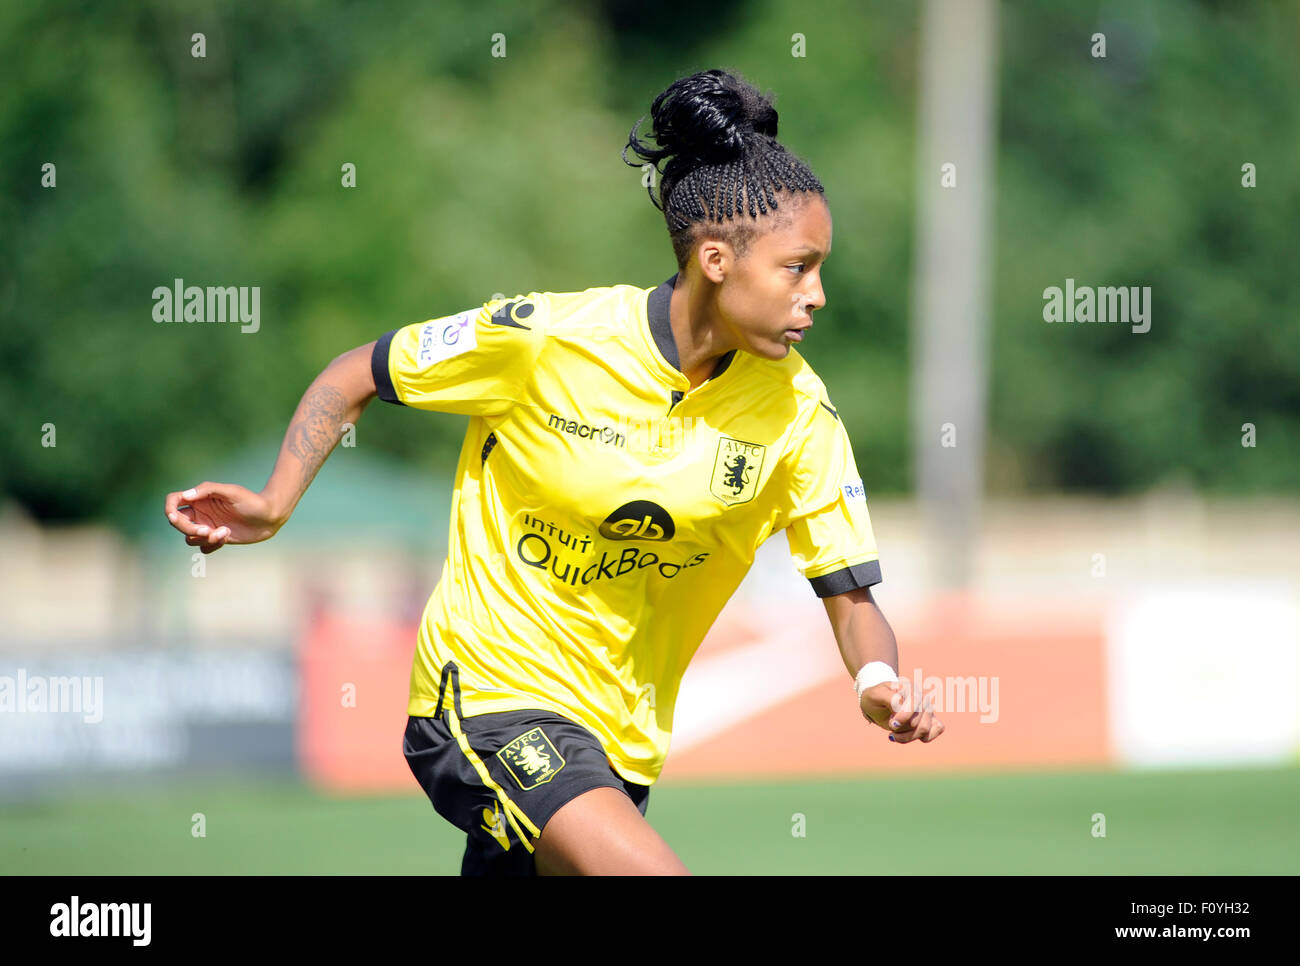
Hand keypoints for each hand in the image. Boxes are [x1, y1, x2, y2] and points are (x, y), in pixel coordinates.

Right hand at [164, 481, 281, 553]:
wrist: (270, 516)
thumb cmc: (252, 500)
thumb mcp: (231, 492)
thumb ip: (207, 490)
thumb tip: (185, 495)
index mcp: (200, 498)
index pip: (174, 501)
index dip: (169, 509)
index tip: (174, 516)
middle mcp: (201, 512)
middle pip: (178, 523)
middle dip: (189, 529)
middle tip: (206, 530)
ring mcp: (208, 526)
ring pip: (189, 538)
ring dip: (203, 538)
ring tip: (224, 532)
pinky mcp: (217, 538)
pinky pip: (203, 547)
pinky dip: (212, 545)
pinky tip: (227, 536)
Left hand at [860, 675, 944, 743]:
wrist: (876, 703)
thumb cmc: (875, 697)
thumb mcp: (875, 695)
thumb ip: (889, 698)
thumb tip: (903, 704)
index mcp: (910, 689)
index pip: (916, 705)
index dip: (904, 718)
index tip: (892, 723)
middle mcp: (922, 698)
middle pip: (920, 723)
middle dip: (902, 729)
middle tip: (891, 724)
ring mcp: (927, 709)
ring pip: (926, 730)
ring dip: (907, 736)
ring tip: (895, 732)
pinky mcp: (930, 719)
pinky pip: (937, 729)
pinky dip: (922, 737)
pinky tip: (907, 735)